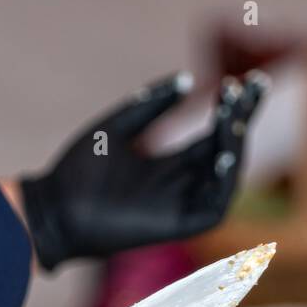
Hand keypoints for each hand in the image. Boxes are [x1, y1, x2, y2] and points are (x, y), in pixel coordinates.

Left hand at [19, 70, 267, 269]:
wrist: (54, 209)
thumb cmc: (77, 172)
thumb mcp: (118, 127)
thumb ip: (152, 105)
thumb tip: (187, 79)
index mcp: (170, 164)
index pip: (214, 133)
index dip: (233, 108)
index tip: (246, 80)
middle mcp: (182, 185)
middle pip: (226, 151)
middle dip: (242, 119)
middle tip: (253, 87)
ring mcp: (181, 206)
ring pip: (225, 177)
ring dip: (235, 147)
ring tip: (235, 118)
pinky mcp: (177, 227)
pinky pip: (214, 207)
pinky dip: (223, 184)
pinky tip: (221, 155)